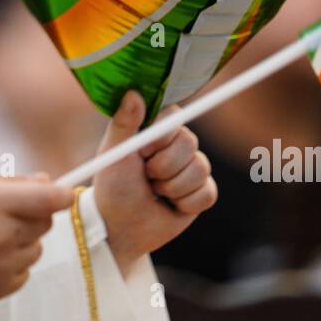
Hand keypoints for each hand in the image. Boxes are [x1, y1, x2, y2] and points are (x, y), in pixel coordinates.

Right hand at [0, 172, 74, 303]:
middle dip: (34, 214)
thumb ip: (12, 183)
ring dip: (22, 240)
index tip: (67, 193)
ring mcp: (0, 266)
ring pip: (36, 248)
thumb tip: (48, 182)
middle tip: (5, 213)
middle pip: (45, 223)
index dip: (63, 194)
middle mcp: (0, 237)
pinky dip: (12, 263)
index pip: (48, 199)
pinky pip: (24, 272)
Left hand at [93, 90, 216, 276]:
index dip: (160, 138)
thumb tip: (133, 93)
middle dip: (163, 167)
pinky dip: (185, 204)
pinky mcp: (202, 192)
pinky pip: (207, 193)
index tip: (142, 152)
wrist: (120, 227)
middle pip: (189, 143)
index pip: (174, 117)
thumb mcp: (113, 153)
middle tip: (146, 177)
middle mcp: (177, 144)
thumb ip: (124, 123)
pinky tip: (170, 206)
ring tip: (155, 193)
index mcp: (156, 129)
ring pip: (200, 169)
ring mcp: (192, 167)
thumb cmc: (112, 187)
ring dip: (172, 188)